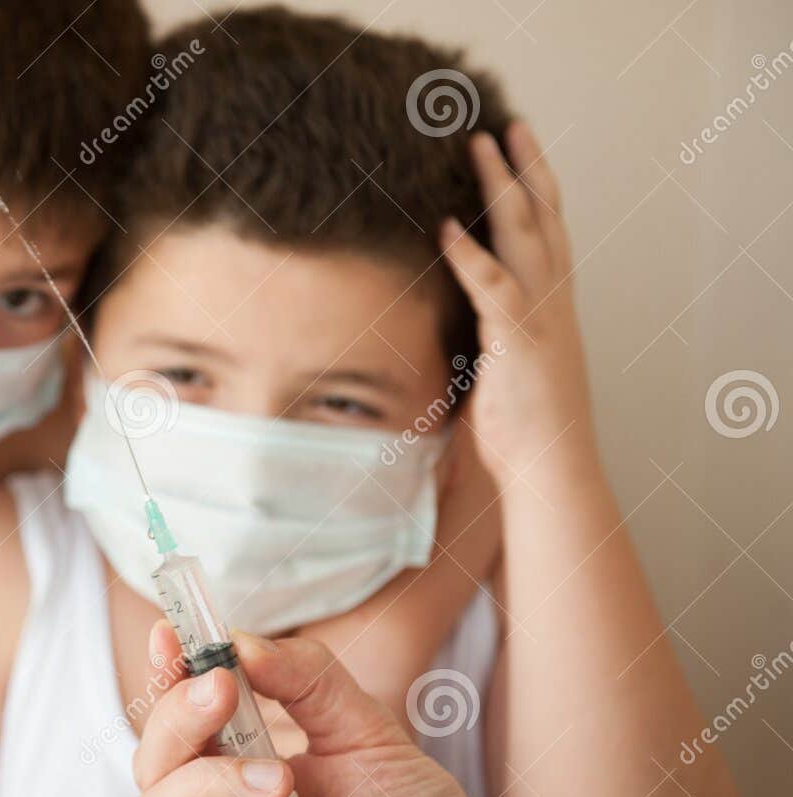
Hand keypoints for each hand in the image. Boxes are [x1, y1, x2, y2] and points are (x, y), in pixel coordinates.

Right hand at [130, 625, 509, 796]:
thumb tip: (241, 642)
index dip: (162, 681)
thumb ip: (303, 678)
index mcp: (224, 779)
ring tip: (284, 776)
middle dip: (179, 723)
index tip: (174, 636)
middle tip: (224, 689)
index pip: (170, 728)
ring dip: (215, 783)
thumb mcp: (358, 726)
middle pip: (149, 771)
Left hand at [440, 122, 598, 481]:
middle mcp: (554, 302)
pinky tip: (448, 226)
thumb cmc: (524, 430)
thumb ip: (491, 336)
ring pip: (524, 236)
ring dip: (501, 187)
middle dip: (524, 167)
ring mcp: (540, 318)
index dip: (537, 187)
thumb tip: (463, 325)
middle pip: (543, 217)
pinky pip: (494, 288)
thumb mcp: (507, 369)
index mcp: (552, 307)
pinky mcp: (518, 342)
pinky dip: (471, 255)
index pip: (549, 232)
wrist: (550, 469)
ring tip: (478, 146)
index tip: (522, 148)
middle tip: (504, 124)